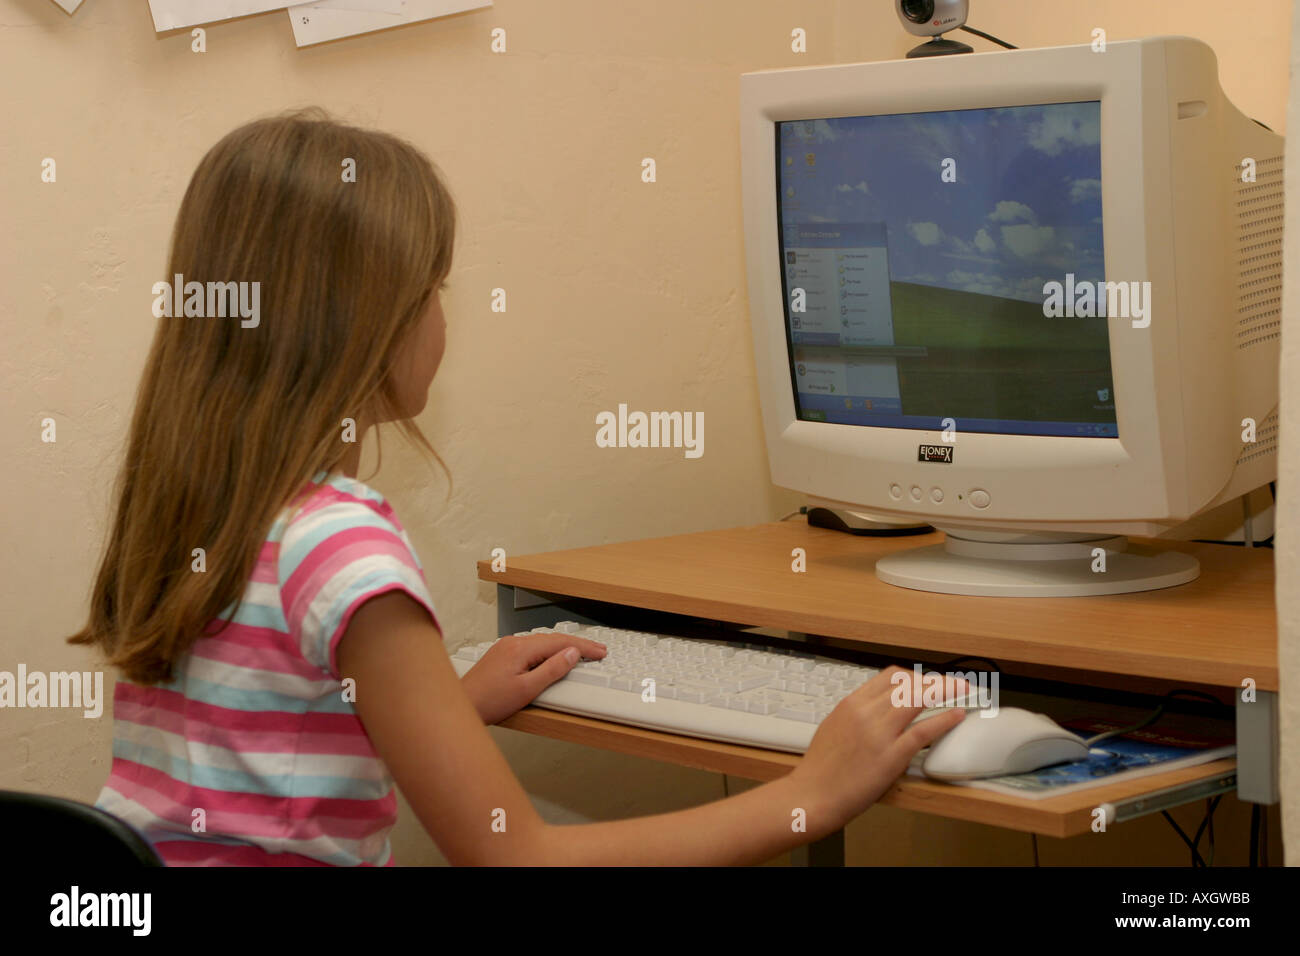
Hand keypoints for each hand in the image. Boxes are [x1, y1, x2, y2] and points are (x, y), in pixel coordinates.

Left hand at [459, 632, 607, 724]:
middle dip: (577, 644)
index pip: (560, 643)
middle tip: (598, 651)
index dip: (584, 647)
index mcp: (521, 648)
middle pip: (552, 639)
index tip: (600, 651)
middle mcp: (513, 642)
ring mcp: (506, 647)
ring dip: (563, 646)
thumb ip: (552, 670)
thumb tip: (571, 654)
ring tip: (581, 652)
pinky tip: (553, 655)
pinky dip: (548, 650)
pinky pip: (531, 646)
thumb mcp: (527, 690)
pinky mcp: (501, 655)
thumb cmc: (490, 701)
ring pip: (542, 642)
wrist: (461, 705)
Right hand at [794, 666, 969, 832]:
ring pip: (919, 698)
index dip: (915, 676)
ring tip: (961, 692)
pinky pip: (924, 730)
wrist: (812, 794)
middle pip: (909, 683)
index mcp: (851, 704)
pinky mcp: (891, 755)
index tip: (927, 681)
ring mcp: (879, 732)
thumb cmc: (820, 769)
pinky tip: (957, 716)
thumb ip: (856, 715)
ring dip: (945, 691)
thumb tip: (876, 709)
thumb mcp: (834, 727)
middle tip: (952, 685)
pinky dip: (944, 719)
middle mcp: (866, 712)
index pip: (890, 676)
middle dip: (936, 680)